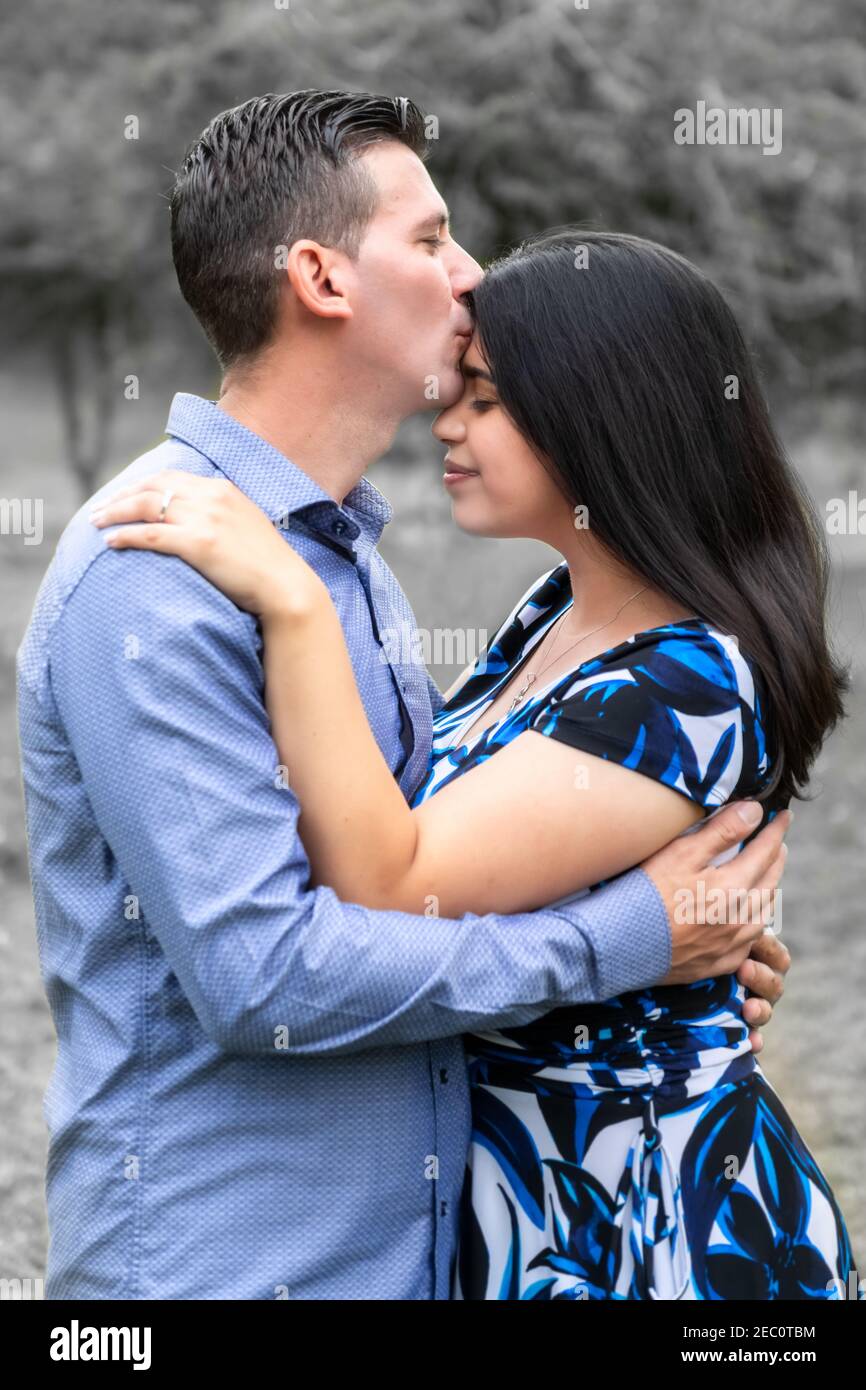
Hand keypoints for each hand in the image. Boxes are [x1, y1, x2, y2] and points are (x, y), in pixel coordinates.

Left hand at [89, 469, 328, 619]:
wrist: (286, 585)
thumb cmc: (268, 565)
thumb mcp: (246, 525)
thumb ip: (222, 514)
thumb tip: (197, 521)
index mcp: (222, 489)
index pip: (170, 477)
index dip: (140, 485)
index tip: (122, 496)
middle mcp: (211, 497)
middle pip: (152, 486)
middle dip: (120, 496)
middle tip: (99, 509)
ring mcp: (204, 519)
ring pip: (145, 506)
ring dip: (115, 512)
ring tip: (96, 523)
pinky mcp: (198, 543)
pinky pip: (151, 535)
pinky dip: (126, 536)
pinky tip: (110, 542)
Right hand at [641, 800, 790, 1052]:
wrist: (619, 946)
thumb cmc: (645, 894)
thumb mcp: (681, 852)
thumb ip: (722, 831)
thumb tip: (755, 811)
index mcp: (734, 887)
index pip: (766, 850)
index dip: (776, 829)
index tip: (784, 815)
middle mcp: (740, 918)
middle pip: (770, 882)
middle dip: (776, 858)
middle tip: (776, 842)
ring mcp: (731, 945)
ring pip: (764, 913)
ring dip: (768, 889)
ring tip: (765, 875)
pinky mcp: (718, 963)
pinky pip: (749, 941)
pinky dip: (754, 922)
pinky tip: (747, 917)